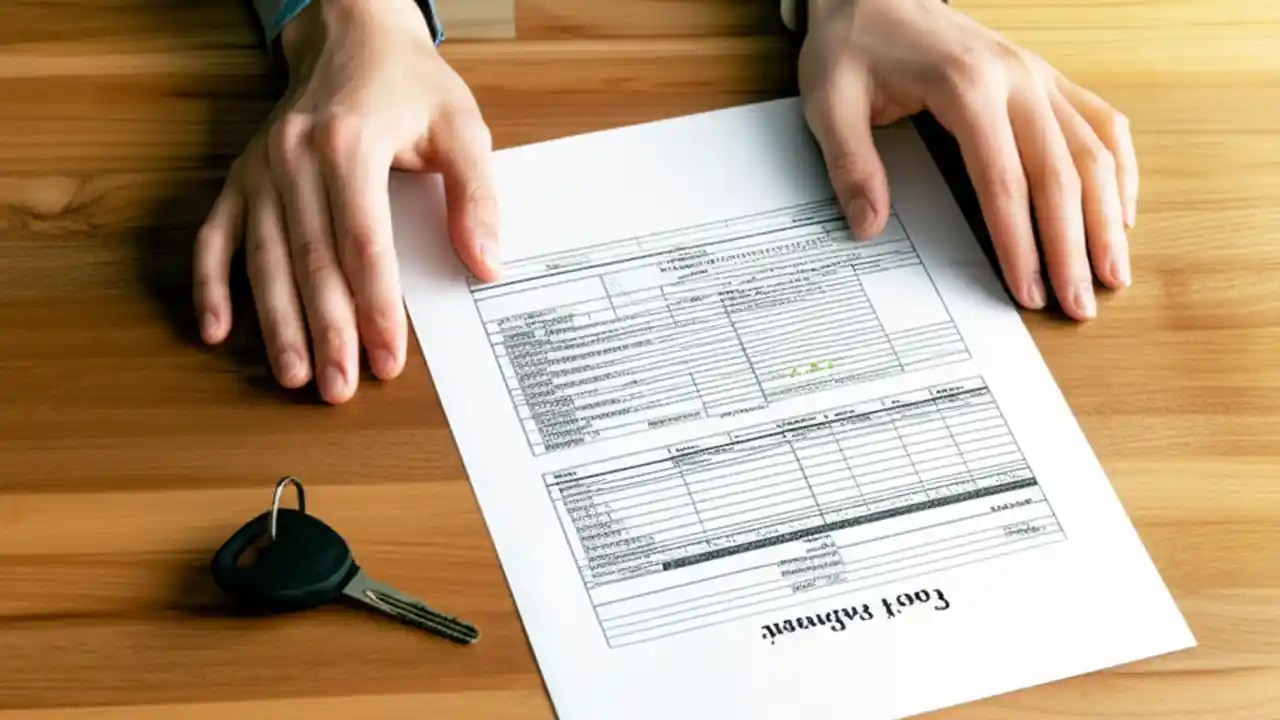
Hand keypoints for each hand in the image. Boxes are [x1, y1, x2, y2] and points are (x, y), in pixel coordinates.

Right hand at [194, 0, 498, 402]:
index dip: (375, 306)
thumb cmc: (409, 85)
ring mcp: (261, 169)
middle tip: (338, 388)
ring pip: (264, 259)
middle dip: (327, 331)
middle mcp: (295, 158)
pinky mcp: (241, 177)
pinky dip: (211, 284)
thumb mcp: (461, 127)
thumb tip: (485, 263)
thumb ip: (476, 195)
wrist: (351, 35)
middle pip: (311, 261)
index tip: (387, 358)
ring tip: (292, 375)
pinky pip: (216, 235)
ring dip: (276, 323)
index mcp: (350, 144)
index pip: (363, 244)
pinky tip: (216, 330)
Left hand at [799, 0, 1136, 319]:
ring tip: (1113, 274)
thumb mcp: (830, 101)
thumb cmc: (854, 45)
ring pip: (1093, 150)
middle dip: (1073, 246)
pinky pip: (1100, 122)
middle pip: (1060, 173)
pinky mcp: (1045, 79)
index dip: (1019, 242)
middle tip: (1079, 305)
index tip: (1026, 291)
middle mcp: (1016, 78)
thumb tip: (868, 227)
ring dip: (1108, 216)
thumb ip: (850, 164)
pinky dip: (1118, 169)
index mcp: (965, 85)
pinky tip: (1122, 212)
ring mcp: (1038, 75)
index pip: (1003, 180)